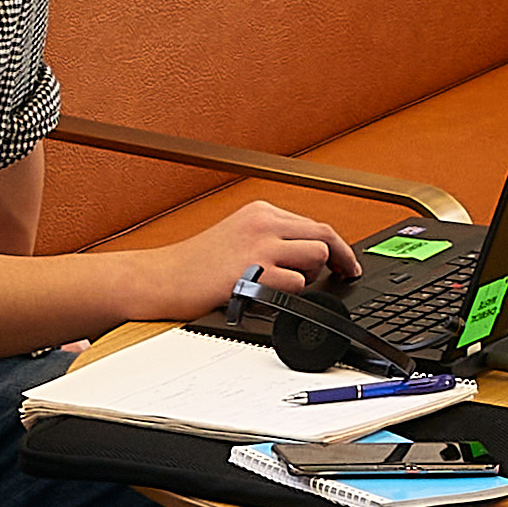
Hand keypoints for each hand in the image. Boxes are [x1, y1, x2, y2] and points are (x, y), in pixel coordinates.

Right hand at [122, 200, 356, 324]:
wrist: (162, 278)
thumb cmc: (194, 265)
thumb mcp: (236, 237)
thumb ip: (272, 239)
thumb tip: (312, 254)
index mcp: (259, 212)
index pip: (313, 224)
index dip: (335, 245)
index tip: (344, 261)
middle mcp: (262, 222)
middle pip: (323, 234)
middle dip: (341, 256)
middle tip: (345, 273)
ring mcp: (259, 245)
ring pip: (316, 255)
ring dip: (310, 275)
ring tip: (284, 284)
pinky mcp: (255, 272)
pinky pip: (297, 283)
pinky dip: (291, 294)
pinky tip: (270, 295)